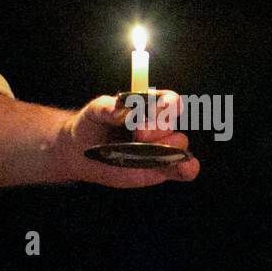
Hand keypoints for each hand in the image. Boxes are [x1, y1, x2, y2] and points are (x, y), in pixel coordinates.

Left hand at [51, 90, 200, 187]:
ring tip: (149, 151)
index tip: (157, 110)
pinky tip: (181, 166)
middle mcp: (159, 126)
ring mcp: (162, 148)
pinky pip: (184, 169)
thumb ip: (107, 107)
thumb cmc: (93, 124)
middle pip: (171, 125)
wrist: (83, 151)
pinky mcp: (161, 169)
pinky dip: (188, 168)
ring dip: (168, 148)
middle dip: (156, 129)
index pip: (170, 100)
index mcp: (149, 106)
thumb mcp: (95, 110)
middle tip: (136, 134)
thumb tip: (119, 109)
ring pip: (180, 146)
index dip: (168, 104)